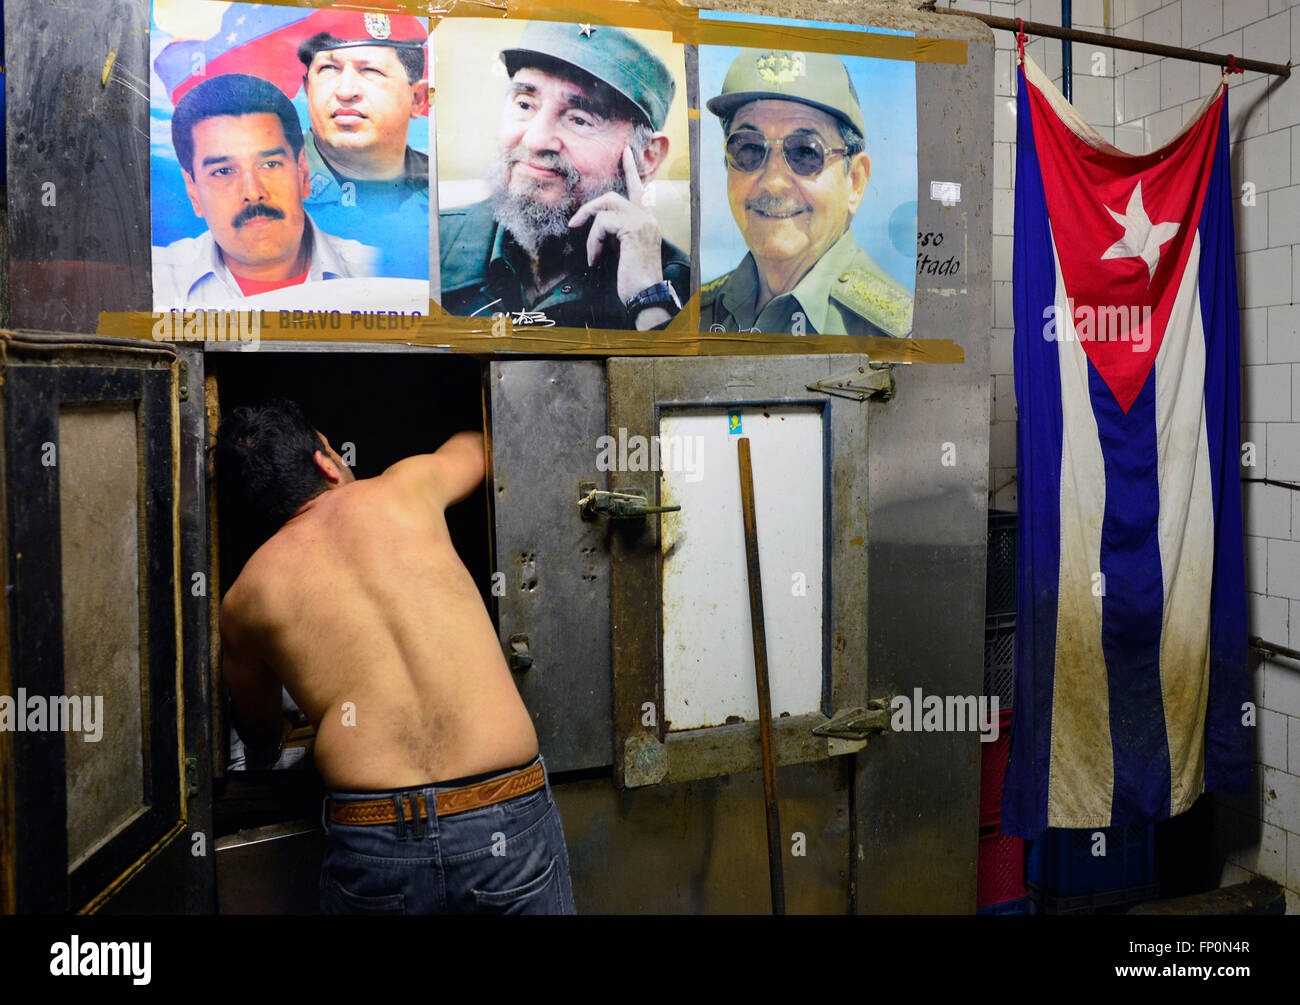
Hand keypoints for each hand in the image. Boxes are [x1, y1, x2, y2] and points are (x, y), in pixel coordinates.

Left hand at [568, 146, 665, 305]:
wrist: (645, 295)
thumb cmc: (633, 279)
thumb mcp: (623, 251)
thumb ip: (616, 234)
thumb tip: (597, 226)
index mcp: (647, 221)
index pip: (638, 189)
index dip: (630, 169)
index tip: (625, 151)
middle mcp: (647, 217)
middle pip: (611, 196)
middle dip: (589, 209)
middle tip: (573, 224)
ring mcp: (642, 221)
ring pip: (605, 207)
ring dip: (590, 229)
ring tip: (591, 254)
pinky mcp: (632, 228)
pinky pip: (602, 223)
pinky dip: (593, 241)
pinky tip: (595, 259)